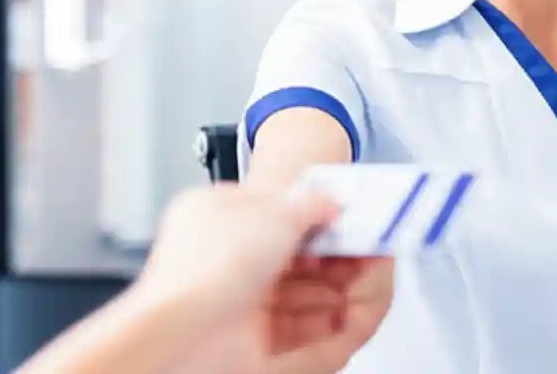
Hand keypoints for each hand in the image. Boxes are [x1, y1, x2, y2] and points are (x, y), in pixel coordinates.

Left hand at [131, 184, 393, 372]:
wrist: (183, 333)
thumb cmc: (209, 267)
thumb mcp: (271, 210)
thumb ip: (308, 204)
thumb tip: (329, 203)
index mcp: (218, 224)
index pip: (278, 220)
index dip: (321, 222)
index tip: (354, 222)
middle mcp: (228, 270)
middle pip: (299, 267)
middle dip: (341, 262)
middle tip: (372, 253)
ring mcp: (242, 313)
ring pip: (308, 306)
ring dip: (345, 296)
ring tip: (373, 284)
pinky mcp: (256, 353)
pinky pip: (308, 345)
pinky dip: (338, 332)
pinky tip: (358, 316)